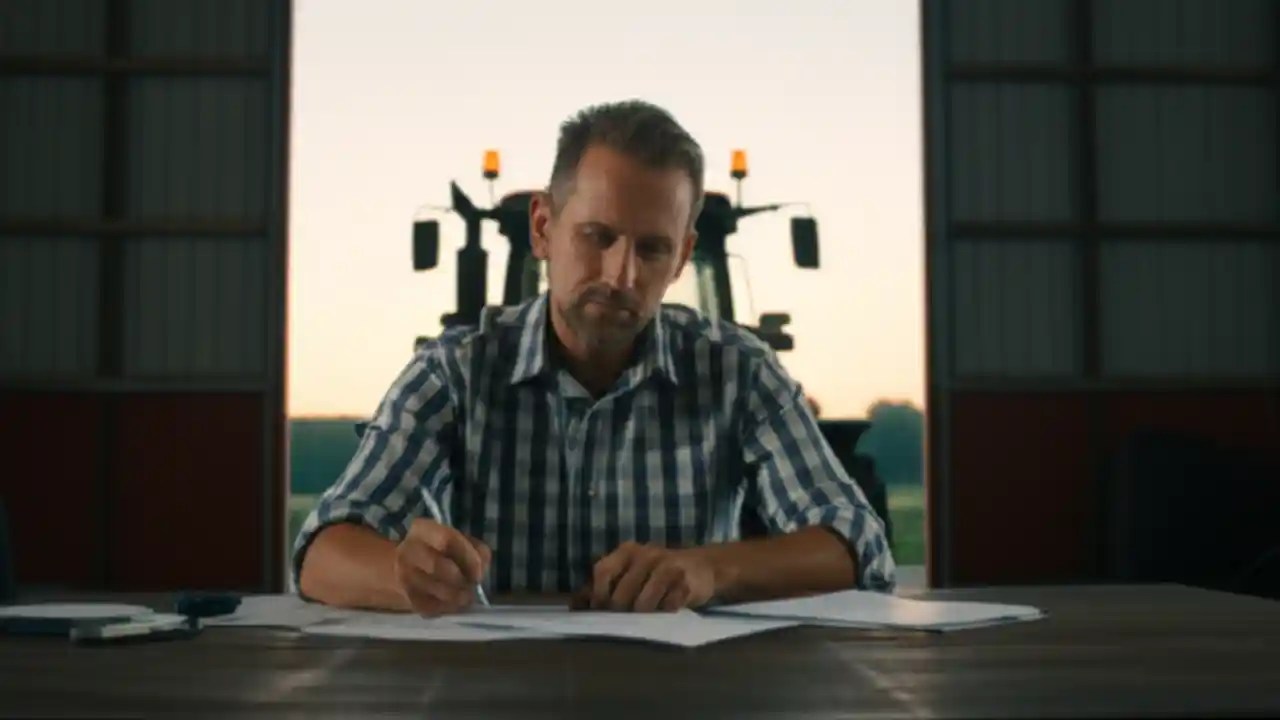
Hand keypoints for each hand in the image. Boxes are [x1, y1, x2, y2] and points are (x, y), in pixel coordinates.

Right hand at [394, 518, 490, 616]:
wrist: (400, 570)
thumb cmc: (439, 552)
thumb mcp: (457, 540)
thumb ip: (476, 549)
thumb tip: (481, 568)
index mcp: (423, 530)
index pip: (447, 540)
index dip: (468, 557)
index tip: (478, 572)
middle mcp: (408, 550)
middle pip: (438, 567)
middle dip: (461, 580)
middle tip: (470, 586)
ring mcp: (404, 576)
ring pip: (437, 590)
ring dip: (458, 597)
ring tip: (465, 596)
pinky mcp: (407, 599)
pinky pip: (433, 607)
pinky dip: (448, 607)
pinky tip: (452, 603)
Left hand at [573, 541, 715, 611]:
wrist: (702, 566)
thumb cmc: (657, 573)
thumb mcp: (630, 571)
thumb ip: (604, 585)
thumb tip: (575, 606)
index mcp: (627, 551)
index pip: (602, 571)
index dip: (597, 595)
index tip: (599, 612)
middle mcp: (646, 555)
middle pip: (621, 594)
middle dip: (619, 613)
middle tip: (624, 620)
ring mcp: (668, 568)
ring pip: (643, 604)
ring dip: (642, 616)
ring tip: (647, 617)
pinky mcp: (686, 584)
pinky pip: (667, 607)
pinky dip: (663, 614)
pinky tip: (666, 611)